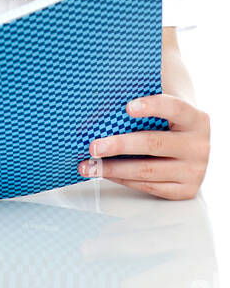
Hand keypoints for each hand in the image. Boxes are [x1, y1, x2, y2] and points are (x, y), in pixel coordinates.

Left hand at [78, 94, 209, 199]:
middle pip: (153, 144)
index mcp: (196, 118)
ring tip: (90, 165)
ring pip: (147, 171)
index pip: (174, 108)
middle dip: (119, 145)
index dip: (151, 106)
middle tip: (94, 146)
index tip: (127, 107)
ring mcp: (194, 171)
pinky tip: (107, 173)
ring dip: (114, 168)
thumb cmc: (172, 121)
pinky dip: (124, 180)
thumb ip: (146, 99)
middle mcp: (198, 146)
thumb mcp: (169, 108)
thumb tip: (106, 97)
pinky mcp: (186, 190)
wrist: (196, 144)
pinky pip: (149, 187)